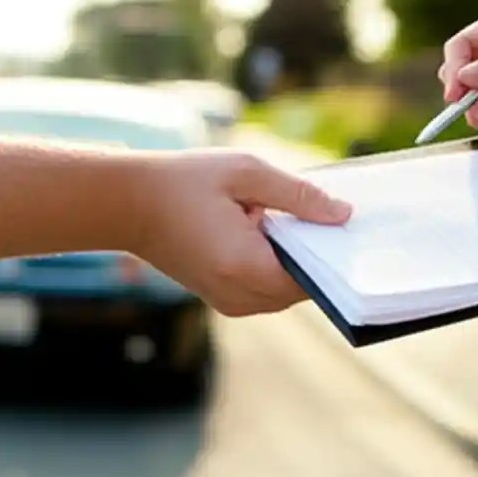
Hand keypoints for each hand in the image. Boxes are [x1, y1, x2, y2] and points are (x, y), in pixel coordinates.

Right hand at [136, 152, 351, 316]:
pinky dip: (276, 266)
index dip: (334, 252)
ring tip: (293, 220)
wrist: (126, 203)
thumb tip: (343, 215)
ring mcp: (230, 303)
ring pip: (286, 292)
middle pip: (303, 288)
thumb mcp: (246, 173)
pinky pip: (266, 290)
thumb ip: (298, 195)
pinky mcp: (223, 300)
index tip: (351, 227)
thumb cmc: (183, 181)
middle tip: (327, 217)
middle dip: (316, 256)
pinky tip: (271, 232)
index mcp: (245, 267)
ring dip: (295, 261)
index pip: (313, 276)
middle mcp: (239, 296)